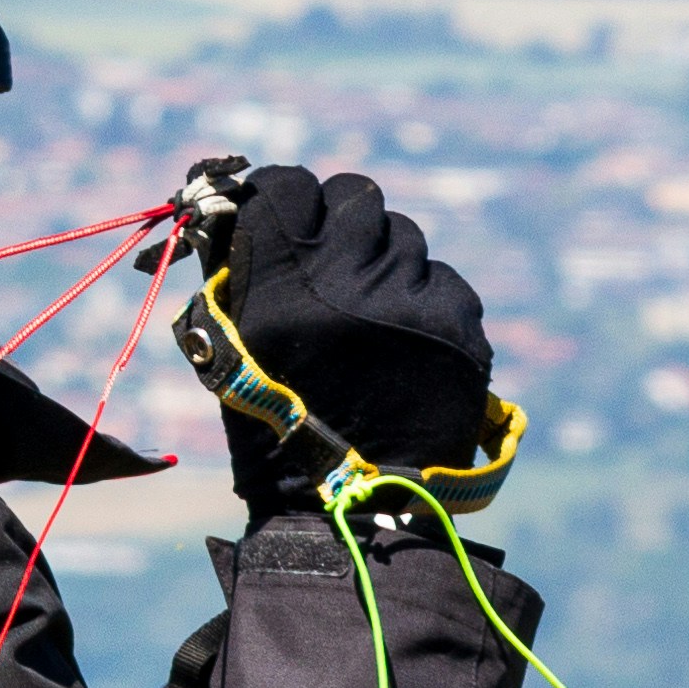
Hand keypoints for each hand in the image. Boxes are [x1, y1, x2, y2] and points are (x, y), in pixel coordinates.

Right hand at [197, 164, 495, 507]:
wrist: (348, 504)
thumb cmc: (275, 429)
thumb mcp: (233, 345)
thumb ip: (242, 270)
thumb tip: (243, 208)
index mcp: (278, 278)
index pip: (290, 184)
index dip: (291, 198)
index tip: (293, 216)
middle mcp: (343, 277)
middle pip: (355, 197)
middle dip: (347, 226)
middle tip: (342, 263)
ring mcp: (405, 297)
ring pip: (405, 237)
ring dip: (387, 266)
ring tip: (376, 319)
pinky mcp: (455, 323)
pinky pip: (442, 281)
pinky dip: (425, 305)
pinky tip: (408, 348)